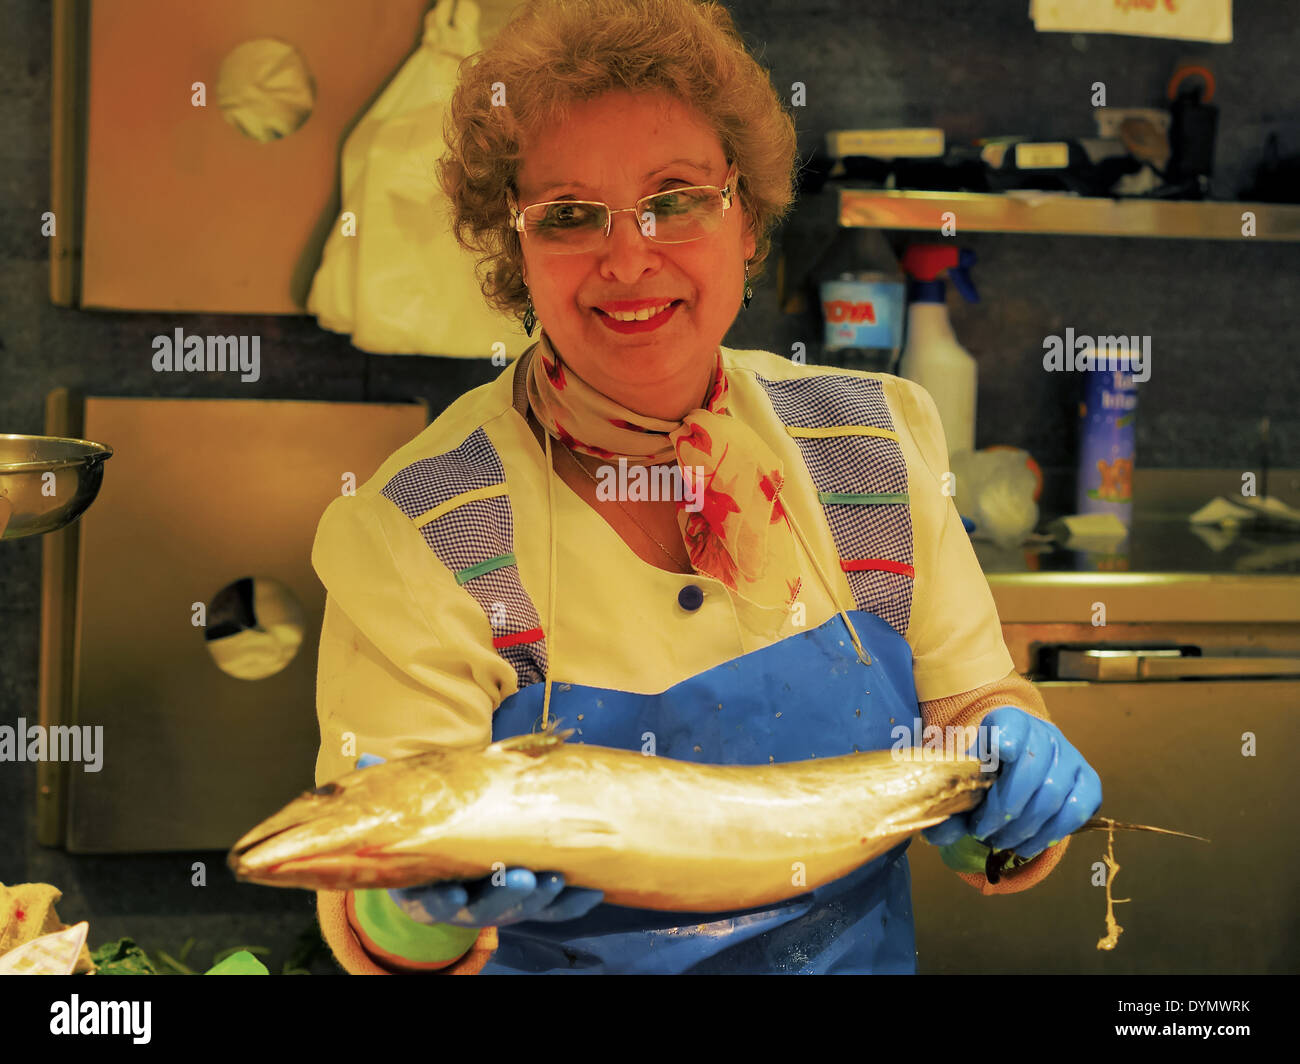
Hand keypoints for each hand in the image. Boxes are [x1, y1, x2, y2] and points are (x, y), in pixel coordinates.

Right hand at [353, 754, 603, 927]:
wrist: (445, 868)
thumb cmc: (430, 834)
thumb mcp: (408, 819)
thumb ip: (392, 795)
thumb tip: (365, 764)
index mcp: (428, 887)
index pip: (432, 901)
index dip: (441, 901)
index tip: (449, 897)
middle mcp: (463, 903)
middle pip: (482, 909)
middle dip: (504, 896)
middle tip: (523, 879)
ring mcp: (497, 904)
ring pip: (519, 909)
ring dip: (539, 898)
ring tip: (554, 878)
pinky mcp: (528, 901)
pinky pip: (553, 908)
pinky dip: (570, 902)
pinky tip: (590, 893)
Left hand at [921, 706, 1101, 858]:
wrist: (1020, 762)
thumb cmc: (986, 770)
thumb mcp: (963, 777)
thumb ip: (949, 803)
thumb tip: (935, 832)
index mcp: (1007, 721)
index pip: (1011, 724)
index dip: (1006, 739)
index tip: (998, 753)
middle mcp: (1044, 734)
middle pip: (1031, 771)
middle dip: (1005, 809)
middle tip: (983, 831)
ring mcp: (1070, 756)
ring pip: (1053, 794)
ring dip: (1024, 827)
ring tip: (1001, 842)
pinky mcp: (1088, 781)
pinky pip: (1077, 811)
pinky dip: (1051, 833)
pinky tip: (1027, 845)